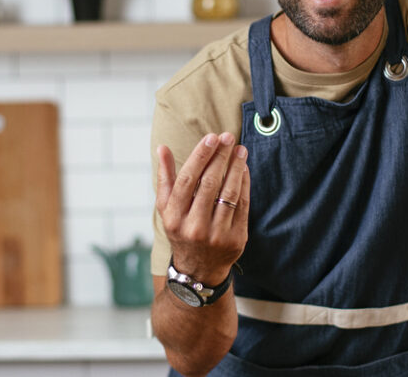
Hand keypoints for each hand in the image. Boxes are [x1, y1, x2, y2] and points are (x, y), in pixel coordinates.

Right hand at [155, 133, 249, 285]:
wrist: (198, 269)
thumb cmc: (181, 230)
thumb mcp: (167, 208)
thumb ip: (165, 178)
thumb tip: (162, 148)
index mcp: (174, 217)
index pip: (188, 180)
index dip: (200, 157)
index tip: (211, 138)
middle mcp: (194, 227)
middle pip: (210, 184)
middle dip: (221, 157)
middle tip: (228, 137)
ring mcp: (216, 234)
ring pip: (229, 193)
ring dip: (236, 167)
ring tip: (240, 150)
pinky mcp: (236, 239)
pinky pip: (243, 206)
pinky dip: (245, 184)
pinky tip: (244, 169)